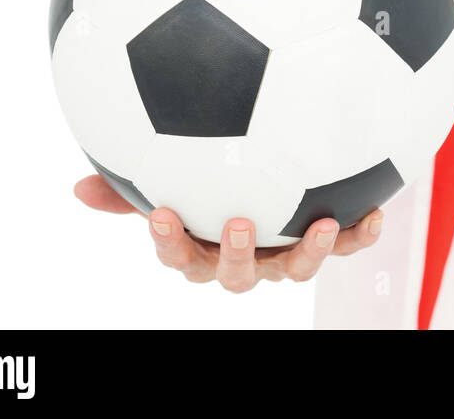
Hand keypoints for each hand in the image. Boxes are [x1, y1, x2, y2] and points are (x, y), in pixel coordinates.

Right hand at [74, 173, 383, 292]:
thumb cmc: (215, 182)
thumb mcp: (174, 180)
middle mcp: (248, 259)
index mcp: (207, 249)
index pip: (179, 258)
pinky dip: (361, 233)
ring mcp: (288, 254)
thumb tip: (78, 188)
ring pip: (296, 271)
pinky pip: (348, 246)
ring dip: (310, 252)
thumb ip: (133, 189)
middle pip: (236, 276)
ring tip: (321, 224)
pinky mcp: (329, 240)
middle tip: (237, 223)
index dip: (168, 242)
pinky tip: (375, 212)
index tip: (160, 213)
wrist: (283, 178)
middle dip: (235, 255)